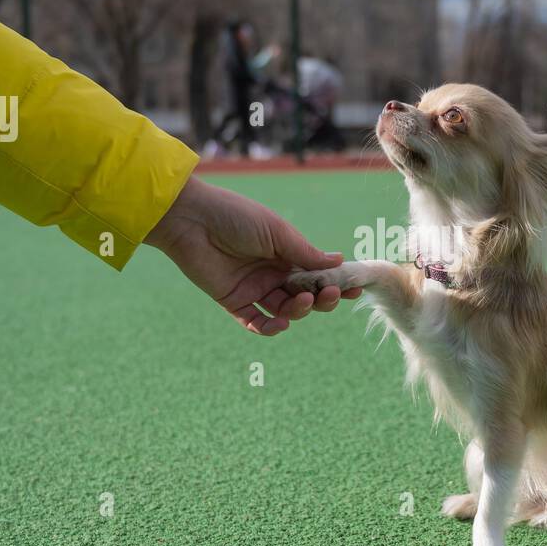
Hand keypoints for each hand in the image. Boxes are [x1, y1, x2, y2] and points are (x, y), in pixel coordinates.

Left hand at [144, 176, 360, 334]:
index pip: (317, 274)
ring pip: (285, 310)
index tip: (354, 290)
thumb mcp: (277, 232)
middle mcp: (273, 272)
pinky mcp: (234, 301)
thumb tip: (339, 261)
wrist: (192, 220)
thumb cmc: (236, 217)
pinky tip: (279, 324)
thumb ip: (306, 252)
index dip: (335, 284)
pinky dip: (269, 328)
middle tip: (329, 295)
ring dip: (299, 311)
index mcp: (286, 253)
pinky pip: (256, 322)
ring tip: (302, 300)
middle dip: (322, 299)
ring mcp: (254, 288)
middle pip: (305, 296)